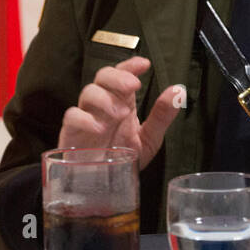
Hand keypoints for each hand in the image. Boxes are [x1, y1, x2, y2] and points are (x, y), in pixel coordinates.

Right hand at [58, 56, 182, 169]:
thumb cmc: (122, 159)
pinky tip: (100, 127)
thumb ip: (161, 116)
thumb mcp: (149, 139)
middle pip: (103, 76)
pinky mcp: (72, 132)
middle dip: (117, 77)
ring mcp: (87, 116)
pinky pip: (72, 116)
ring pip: (88, 92)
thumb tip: (177, 92)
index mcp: (122, 101)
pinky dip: (85, 118)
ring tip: (120, 113)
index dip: (130, 65)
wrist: (104, 185)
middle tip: (133, 86)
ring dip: (105, 99)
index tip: (144, 64)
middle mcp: (103, 104)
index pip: (122, 75)